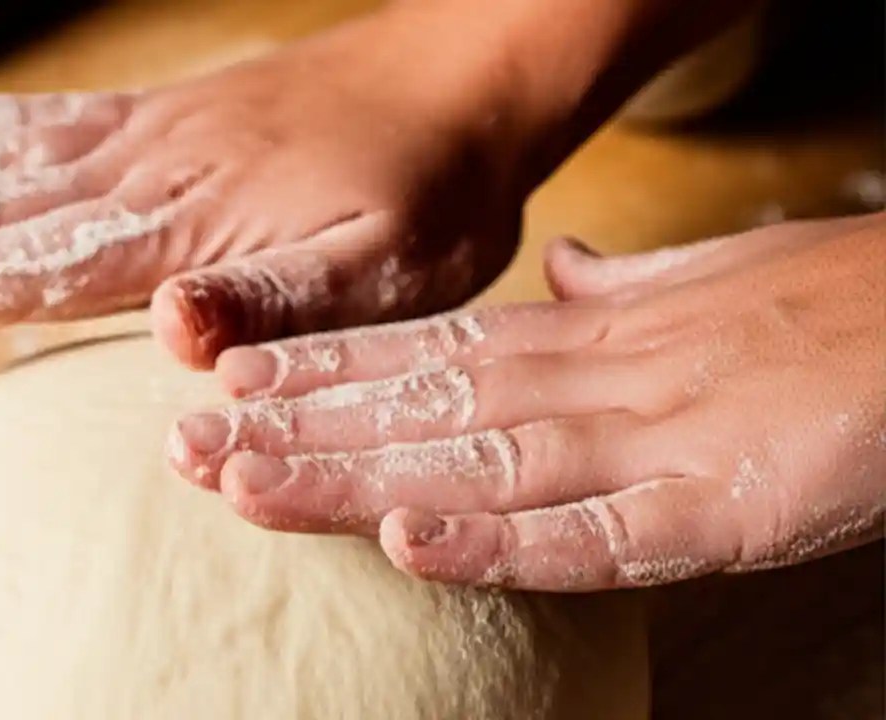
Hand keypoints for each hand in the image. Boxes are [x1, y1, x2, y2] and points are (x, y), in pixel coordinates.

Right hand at [0, 7, 526, 367]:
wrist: (464, 81)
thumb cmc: (431, 191)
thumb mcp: (387, 271)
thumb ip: (281, 304)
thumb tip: (172, 330)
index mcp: (182, 228)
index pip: (22, 265)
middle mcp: (139, 176)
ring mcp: (139, 139)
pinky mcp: (154, 120)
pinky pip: (40, 120)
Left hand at [168, 212, 885, 590]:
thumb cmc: (831, 311)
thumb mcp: (704, 293)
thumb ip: (618, 298)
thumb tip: (558, 279)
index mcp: (588, 340)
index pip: (424, 353)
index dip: (321, 370)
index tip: (226, 379)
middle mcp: (594, 385)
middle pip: (418, 408)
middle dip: (296, 429)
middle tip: (183, 443)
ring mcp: (651, 445)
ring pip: (471, 462)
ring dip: (352, 477)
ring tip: (243, 482)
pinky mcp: (720, 511)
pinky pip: (592, 538)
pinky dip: (498, 542)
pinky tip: (407, 542)